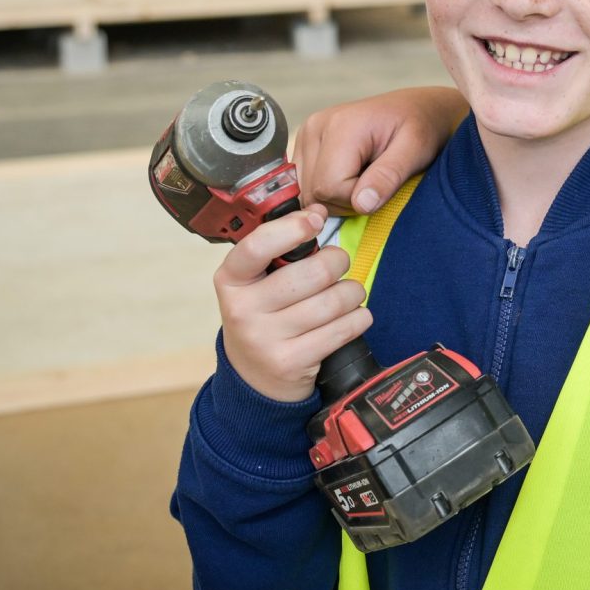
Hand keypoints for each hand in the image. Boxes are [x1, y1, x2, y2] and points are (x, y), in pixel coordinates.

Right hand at [214, 204, 370, 403]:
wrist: (253, 380)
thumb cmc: (265, 317)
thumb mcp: (258, 282)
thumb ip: (283, 248)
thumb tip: (316, 210)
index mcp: (231, 280)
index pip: (257, 246)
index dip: (292, 228)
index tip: (315, 220)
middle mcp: (242, 310)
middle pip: (311, 273)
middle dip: (338, 262)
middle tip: (339, 265)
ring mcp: (264, 339)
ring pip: (332, 302)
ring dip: (352, 293)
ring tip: (348, 294)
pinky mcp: (290, 363)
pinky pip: (342, 329)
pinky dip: (359, 318)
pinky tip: (354, 317)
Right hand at [293, 87, 469, 214]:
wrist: (418, 109)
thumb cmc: (422, 127)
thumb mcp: (416, 151)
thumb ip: (388, 176)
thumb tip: (361, 204)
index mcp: (340, 125)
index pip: (329, 188)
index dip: (357, 200)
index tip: (382, 185)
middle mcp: (315, 127)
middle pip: (314, 193)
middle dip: (347, 201)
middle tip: (377, 182)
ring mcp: (306, 134)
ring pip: (307, 192)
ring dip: (337, 197)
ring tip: (366, 176)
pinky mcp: (305, 144)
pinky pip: (306, 184)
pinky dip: (328, 190)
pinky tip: (351, 176)